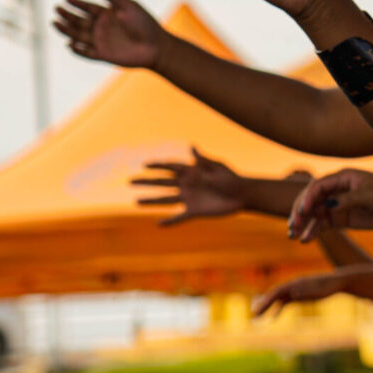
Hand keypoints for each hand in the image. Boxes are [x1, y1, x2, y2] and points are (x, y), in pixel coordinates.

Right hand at [53, 0, 165, 68]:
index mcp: (107, 13)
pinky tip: (69, 45)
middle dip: (67, 15)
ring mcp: (101, 41)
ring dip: (67, 30)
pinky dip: (77, 50)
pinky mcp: (103, 55)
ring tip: (55, 23)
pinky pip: (87, 53)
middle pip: (79, 21)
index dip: (76, 3)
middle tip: (57, 9)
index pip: (87, 7)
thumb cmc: (145, 23)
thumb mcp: (129, 6)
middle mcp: (102, 27)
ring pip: (79, 36)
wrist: (156, 46)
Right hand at [131, 147, 245, 226]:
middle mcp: (186, 185)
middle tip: (130, 181)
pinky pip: (179, 217)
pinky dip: (170, 221)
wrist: (242, 195)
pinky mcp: (195, 211)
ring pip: (166, 200)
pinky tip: (158, 225)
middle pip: (162, 183)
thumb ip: (203, 161)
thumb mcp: (217, 168)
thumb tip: (191, 147)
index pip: (170, 168)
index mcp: (191, 172)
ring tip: (136, 202)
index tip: (144, 165)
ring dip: (151, 201)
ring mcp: (189, 198)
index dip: (157, 166)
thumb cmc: (231, 178)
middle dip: (146, 182)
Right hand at [252, 273, 340, 317]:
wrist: (337, 282)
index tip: (259, 309)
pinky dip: (278, 311)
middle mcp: (292, 287)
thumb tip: (293, 293)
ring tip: (258, 319)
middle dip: (262, 306)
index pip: (276, 292)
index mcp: (295, 284)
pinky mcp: (299, 297)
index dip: (266, 301)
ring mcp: (294, 292)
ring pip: (277, 301)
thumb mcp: (317, 289)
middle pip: (273, 296)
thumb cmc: (328, 286)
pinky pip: (285, 304)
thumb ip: (305, 291)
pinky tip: (273, 319)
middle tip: (253, 317)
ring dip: (267, 309)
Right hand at [289, 168, 372, 239]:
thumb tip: (327, 206)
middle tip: (293, 227)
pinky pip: (323, 224)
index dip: (307, 198)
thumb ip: (348, 200)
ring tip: (294, 236)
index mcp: (342, 177)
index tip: (302, 212)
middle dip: (300, 213)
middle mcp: (336, 190)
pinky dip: (314, 231)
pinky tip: (306, 240)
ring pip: (314, 213)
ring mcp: (338, 204)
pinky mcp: (341, 218)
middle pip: (311, 200)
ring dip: (303, 224)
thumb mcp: (370, 195)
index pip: (317, 186)